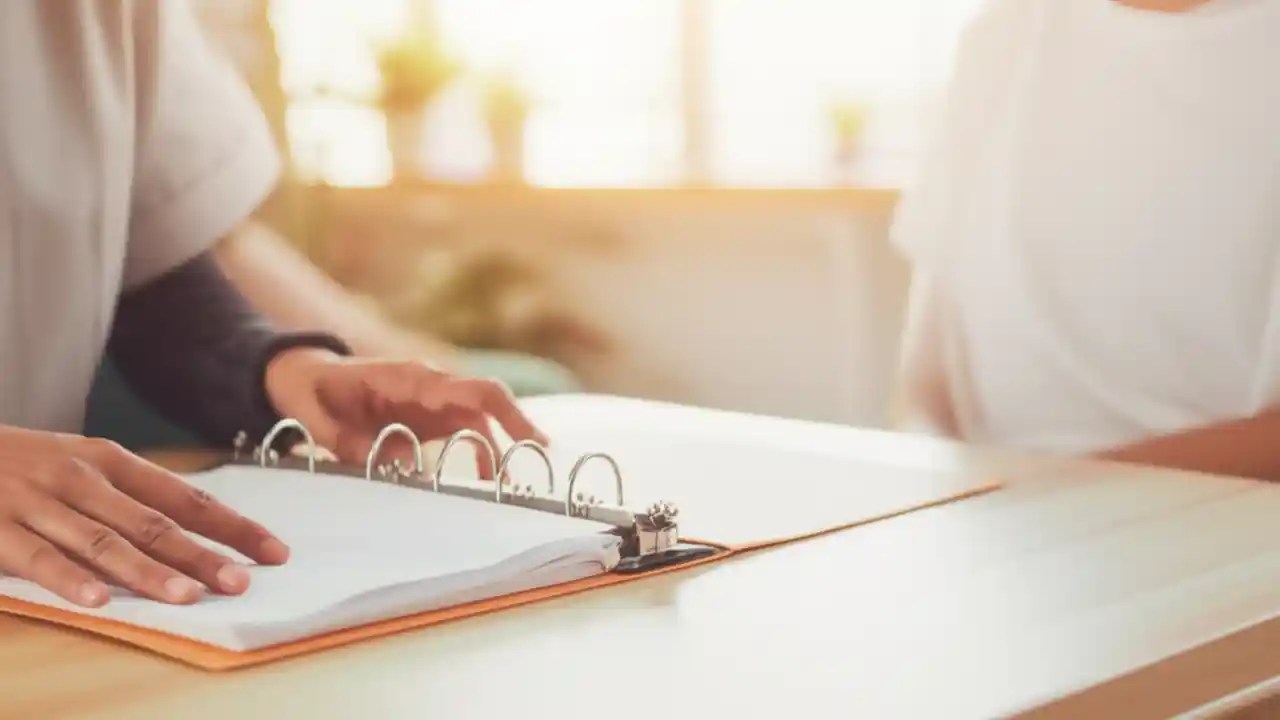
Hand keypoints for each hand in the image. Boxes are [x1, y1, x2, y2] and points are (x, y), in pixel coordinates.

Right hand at [0, 426, 288, 606]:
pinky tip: (99, 601)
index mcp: (111, 461)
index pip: (185, 498)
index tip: (274, 551)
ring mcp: (39, 503)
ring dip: (148, 571)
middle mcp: (82, 479)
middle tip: (241, 581)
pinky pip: (38, 558)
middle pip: (153, 523)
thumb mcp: (82, 466)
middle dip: (202, 554)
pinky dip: (69, 580)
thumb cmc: (25, 463)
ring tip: (187, 596)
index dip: (232, 525)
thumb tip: (198, 530)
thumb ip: (132, 497)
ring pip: (103, 542)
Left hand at [264, 349, 546, 476]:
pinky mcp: (430, 418)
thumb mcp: (310, 410)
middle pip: (487, 398)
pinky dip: (482, 454)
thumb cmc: (310, 389)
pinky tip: (488, 480)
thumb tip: (385, 461)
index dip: (496, 408)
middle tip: (541, 454)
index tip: (519, 434)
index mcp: (406, 377)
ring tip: (509, 486)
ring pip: (482, 419)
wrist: (306, 378)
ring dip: (499, 448)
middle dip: (517, 424)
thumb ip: (339, 435)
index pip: (464, 387)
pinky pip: (466, 432)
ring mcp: (433, 402)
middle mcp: (430, 385)